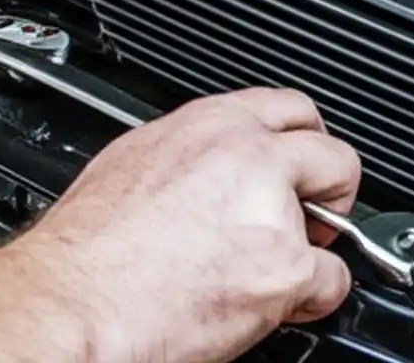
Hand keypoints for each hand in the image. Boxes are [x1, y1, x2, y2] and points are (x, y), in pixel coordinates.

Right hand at [11, 88, 361, 362]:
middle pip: (332, 152)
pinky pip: (331, 280)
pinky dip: (311, 299)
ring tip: (267, 272)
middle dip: (328, 189)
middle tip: (307, 222)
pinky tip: (270, 305)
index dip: (302, 146)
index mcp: (209, 125)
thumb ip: (192, 157)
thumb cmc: (87, 252)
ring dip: (312, 249)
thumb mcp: (134, 164)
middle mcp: (247, 154)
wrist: (74, 303)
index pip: (290, 108)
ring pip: (338, 218)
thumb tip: (210, 171)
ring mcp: (272, 208)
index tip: (299, 170)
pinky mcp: (284, 265)